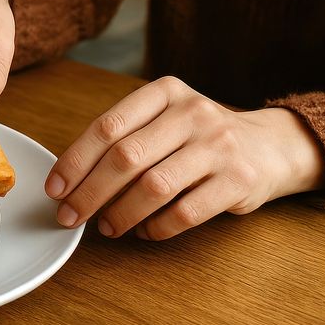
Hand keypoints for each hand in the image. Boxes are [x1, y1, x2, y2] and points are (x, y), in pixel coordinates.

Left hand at [46, 76, 324, 239]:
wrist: (269, 146)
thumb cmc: (197, 137)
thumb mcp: (164, 120)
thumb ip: (124, 138)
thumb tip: (69, 182)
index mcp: (164, 92)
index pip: (107, 127)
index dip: (75, 161)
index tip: (54, 189)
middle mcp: (192, 113)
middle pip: (125, 158)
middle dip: (89, 193)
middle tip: (68, 217)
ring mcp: (218, 145)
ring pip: (154, 187)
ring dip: (121, 214)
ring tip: (105, 227)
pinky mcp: (239, 179)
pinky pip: (185, 212)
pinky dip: (157, 227)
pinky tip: (143, 231)